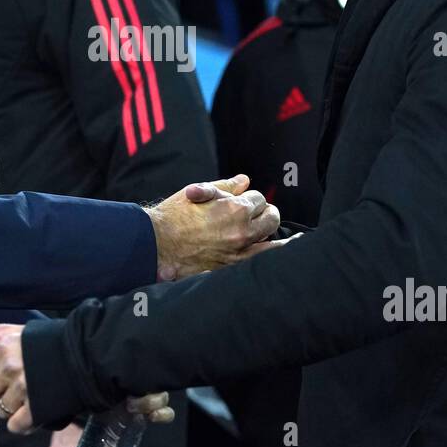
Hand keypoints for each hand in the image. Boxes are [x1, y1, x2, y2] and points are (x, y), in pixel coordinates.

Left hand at [0, 322, 174, 433]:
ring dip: (13, 410)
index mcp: (2, 348)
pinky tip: (34, 413)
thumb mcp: (22, 331)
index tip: (3, 378)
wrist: (88, 354)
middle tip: (17, 390)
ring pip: (0, 412)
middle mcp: (9, 368)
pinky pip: (16, 426)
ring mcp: (22, 389)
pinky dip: (24, 424)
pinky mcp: (36, 408)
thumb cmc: (54, 341)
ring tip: (29, 400)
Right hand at [147, 174, 280, 279]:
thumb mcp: (199, 192)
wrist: (158, 244)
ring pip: (273, 240)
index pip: (258, 198)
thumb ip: (225, 186)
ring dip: (271, 230)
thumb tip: (244, 180)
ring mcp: (240, 251)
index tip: (238, 200)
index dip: (248, 197)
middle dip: (264, 211)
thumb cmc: (175, 215)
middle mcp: (243, 231)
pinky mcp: (234, 266)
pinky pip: (263, 260)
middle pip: (271, 216)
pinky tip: (288, 248)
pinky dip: (276, 253)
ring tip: (274, 229)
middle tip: (254, 212)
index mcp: (235, 208)